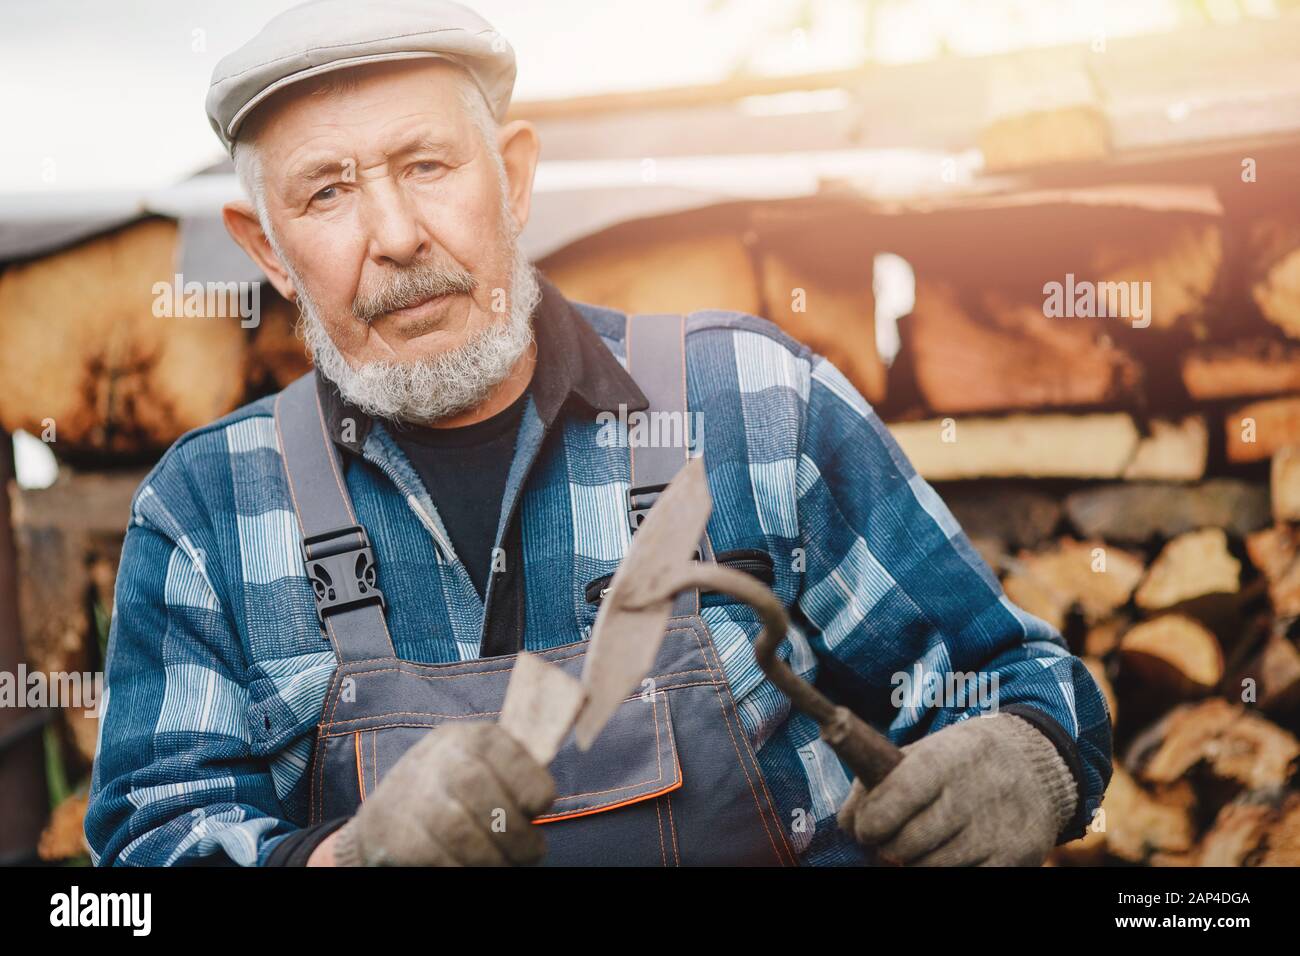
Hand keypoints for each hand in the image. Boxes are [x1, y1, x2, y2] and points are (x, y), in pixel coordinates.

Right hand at [331, 721, 556, 865]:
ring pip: (463, 833)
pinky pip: (439, 859)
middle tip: (531, 852)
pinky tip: (470, 867)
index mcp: (468, 737)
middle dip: (517, 834)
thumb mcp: (479, 763)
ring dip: (493, 858)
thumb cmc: (450, 790)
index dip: (534, 786)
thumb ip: (513, 770)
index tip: (541, 807)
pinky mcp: (395, 834)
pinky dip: (462, 869)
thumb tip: (546, 795)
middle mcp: (438, 759)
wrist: (384, 819)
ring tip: (504, 863)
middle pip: (487, 798)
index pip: (511, 756)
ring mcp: (413, 796)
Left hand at [837, 713, 1075, 865]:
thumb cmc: (958, 762)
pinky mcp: (1013, 857)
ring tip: (925, 842)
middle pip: (907, 844)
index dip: (870, 820)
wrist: (1035, 764)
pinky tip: (953, 852)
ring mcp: (995, 828)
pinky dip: (948, 870)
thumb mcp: (920, 755)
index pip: (897, 795)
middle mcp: (972, 793)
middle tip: (891, 840)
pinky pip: (962, 878)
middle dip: (890, 847)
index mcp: (943, 759)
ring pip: (930, 867)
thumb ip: (876, 784)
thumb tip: (847, 825)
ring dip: (916, 861)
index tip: (864, 828)